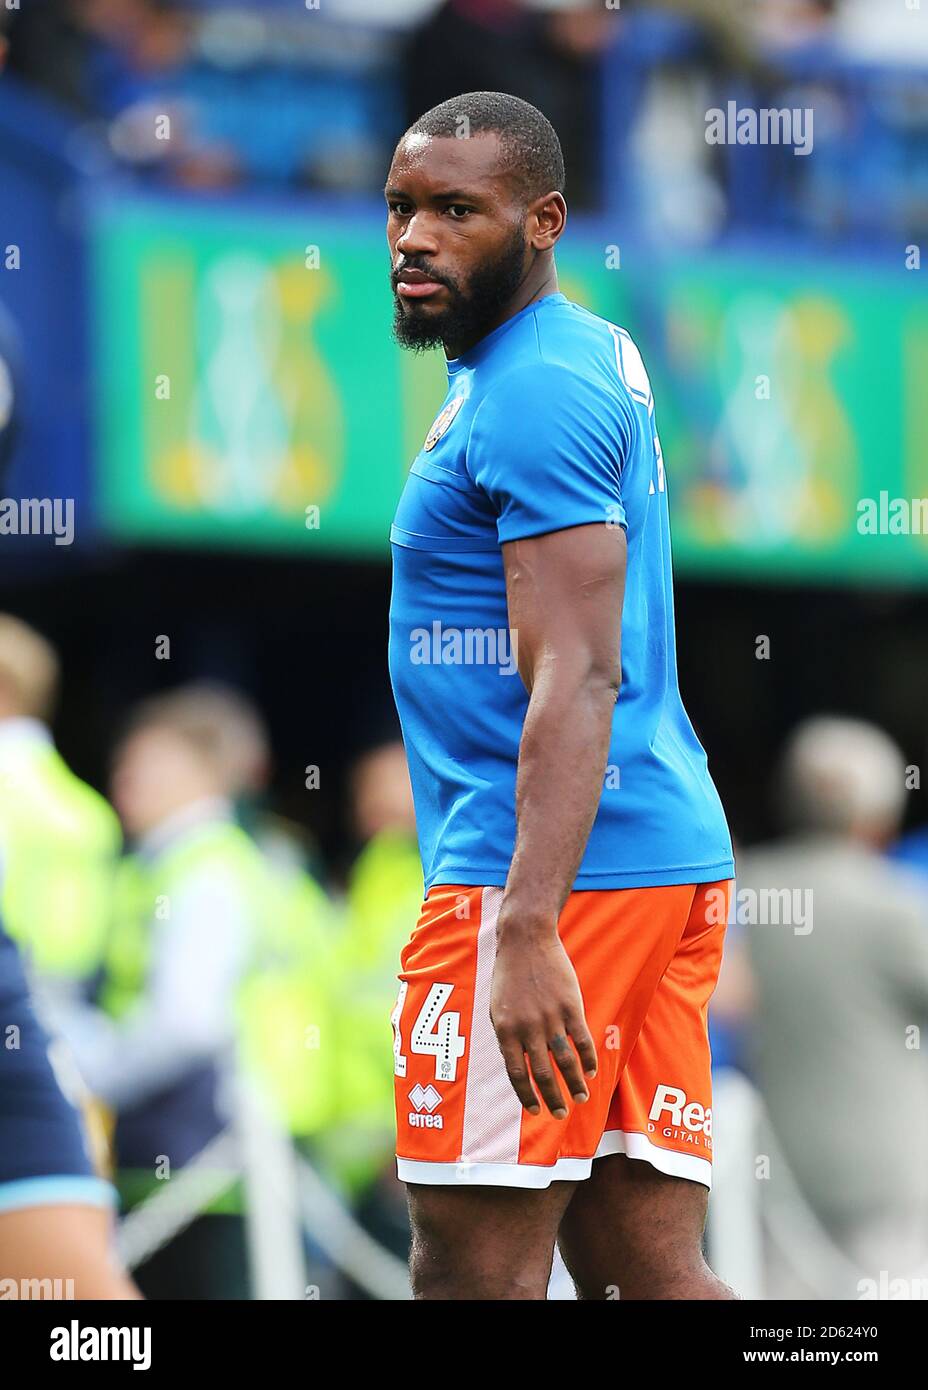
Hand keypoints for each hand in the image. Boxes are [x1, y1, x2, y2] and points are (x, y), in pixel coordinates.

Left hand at [489, 926, 597, 1118]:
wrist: (525, 940)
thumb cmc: (509, 976)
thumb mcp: (497, 1008)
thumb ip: (507, 1037)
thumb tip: (519, 1068)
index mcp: (505, 1030)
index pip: (516, 1073)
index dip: (527, 1095)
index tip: (536, 1110)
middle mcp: (527, 1028)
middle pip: (542, 1073)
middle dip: (552, 1098)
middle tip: (560, 1114)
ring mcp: (550, 1017)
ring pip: (565, 1061)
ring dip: (574, 1083)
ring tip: (580, 1099)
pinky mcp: (570, 1006)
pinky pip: (581, 1040)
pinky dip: (588, 1059)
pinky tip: (591, 1072)